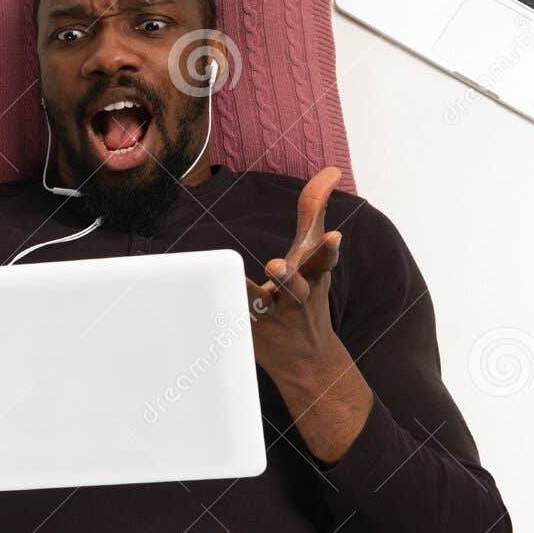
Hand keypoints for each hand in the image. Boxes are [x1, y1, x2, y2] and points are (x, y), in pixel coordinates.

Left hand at [243, 167, 372, 461]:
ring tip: (237, 291)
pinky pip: (231, 320)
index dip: (328, 250)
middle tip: (276, 266)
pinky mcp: (250, 332)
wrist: (309, 361)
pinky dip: (219, 313)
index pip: (324, 260)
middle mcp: (297, 298)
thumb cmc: (308, 293)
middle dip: (287, 276)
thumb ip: (314, 211)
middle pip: (295, 286)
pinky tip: (199, 302)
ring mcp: (273, 318)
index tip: (334, 238)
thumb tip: (331, 171)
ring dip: (248, 296)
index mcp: (314, 276)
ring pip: (257, 305)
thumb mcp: (315, 256)